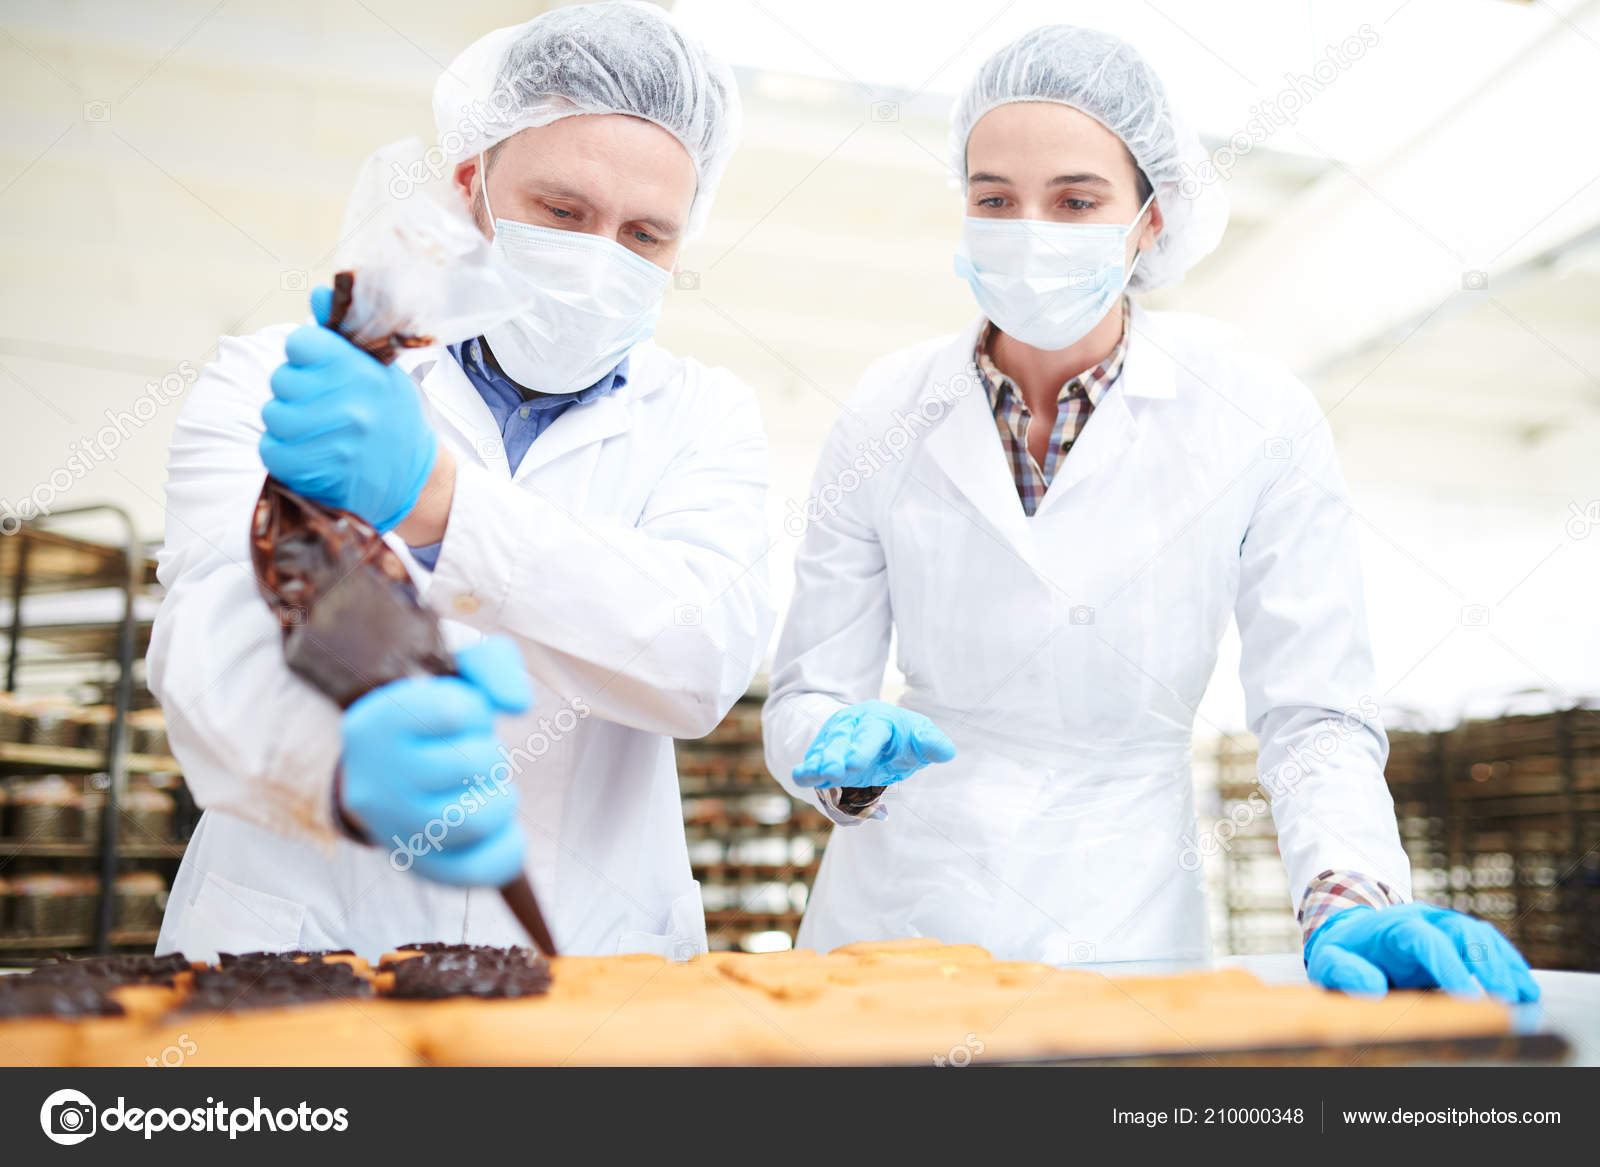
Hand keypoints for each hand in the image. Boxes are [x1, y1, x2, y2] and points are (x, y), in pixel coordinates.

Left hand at [260, 286, 437, 531]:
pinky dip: (282, 452)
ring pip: (273, 414)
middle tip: (316, 405)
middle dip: (292, 392)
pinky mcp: (319, 471)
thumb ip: (344, 336)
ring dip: (285, 423)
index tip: (317, 371)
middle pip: (281, 380)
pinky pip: (272, 450)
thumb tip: (318, 294)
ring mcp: (336, 440)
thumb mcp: (379, 370)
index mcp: (363, 371)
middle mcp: (352, 403)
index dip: (303, 356)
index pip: (300, 343)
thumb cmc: (390, 417)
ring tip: (311, 429)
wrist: (413, 478)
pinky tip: (305, 452)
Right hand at [340, 638, 532, 885]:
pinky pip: (476, 870)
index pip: (454, 710)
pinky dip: (507, 849)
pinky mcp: (419, 864)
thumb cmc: (432, 711)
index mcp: (377, 724)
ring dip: (500, 796)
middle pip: (472, 764)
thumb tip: (519, 704)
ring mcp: (396, 829)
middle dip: (490, 752)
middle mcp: (377, 781)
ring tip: (485, 786)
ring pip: (478, 819)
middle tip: (473, 751)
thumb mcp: (452, 668)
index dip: (477, 709)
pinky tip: (507, 829)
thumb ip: (492, 664)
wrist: (387, 763)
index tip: (463, 713)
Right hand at [793, 700, 955, 788]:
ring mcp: (835, 735)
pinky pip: (814, 759)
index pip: (869, 733)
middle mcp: (853, 722)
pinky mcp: (823, 750)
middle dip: (834, 756)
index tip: (854, 766)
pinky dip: (807, 769)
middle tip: (829, 773)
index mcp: (879, 718)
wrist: (879, 732)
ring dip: (816, 764)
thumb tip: (947, 751)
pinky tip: (800, 777)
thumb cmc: (903, 738)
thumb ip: (931, 744)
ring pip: (824, 749)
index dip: (861, 749)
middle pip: (841, 739)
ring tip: (807, 777)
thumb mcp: (920, 739)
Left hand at [1305, 902, 1538, 1001]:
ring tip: (1525, 998)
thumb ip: (1345, 973)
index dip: (1446, 964)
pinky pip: (1489, 945)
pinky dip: (1509, 965)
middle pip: (1461, 931)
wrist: (1353, 933)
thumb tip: (1371, 988)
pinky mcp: (1458, 938)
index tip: (1466, 996)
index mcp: (1391, 926)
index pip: (1423, 938)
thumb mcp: (1330, 963)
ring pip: (1481, 936)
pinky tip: (1525, 989)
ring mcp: (1444, 925)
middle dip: (1486, 964)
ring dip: (1505, 966)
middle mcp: (1423, 919)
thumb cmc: (1343, 954)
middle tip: (1505, 1000)